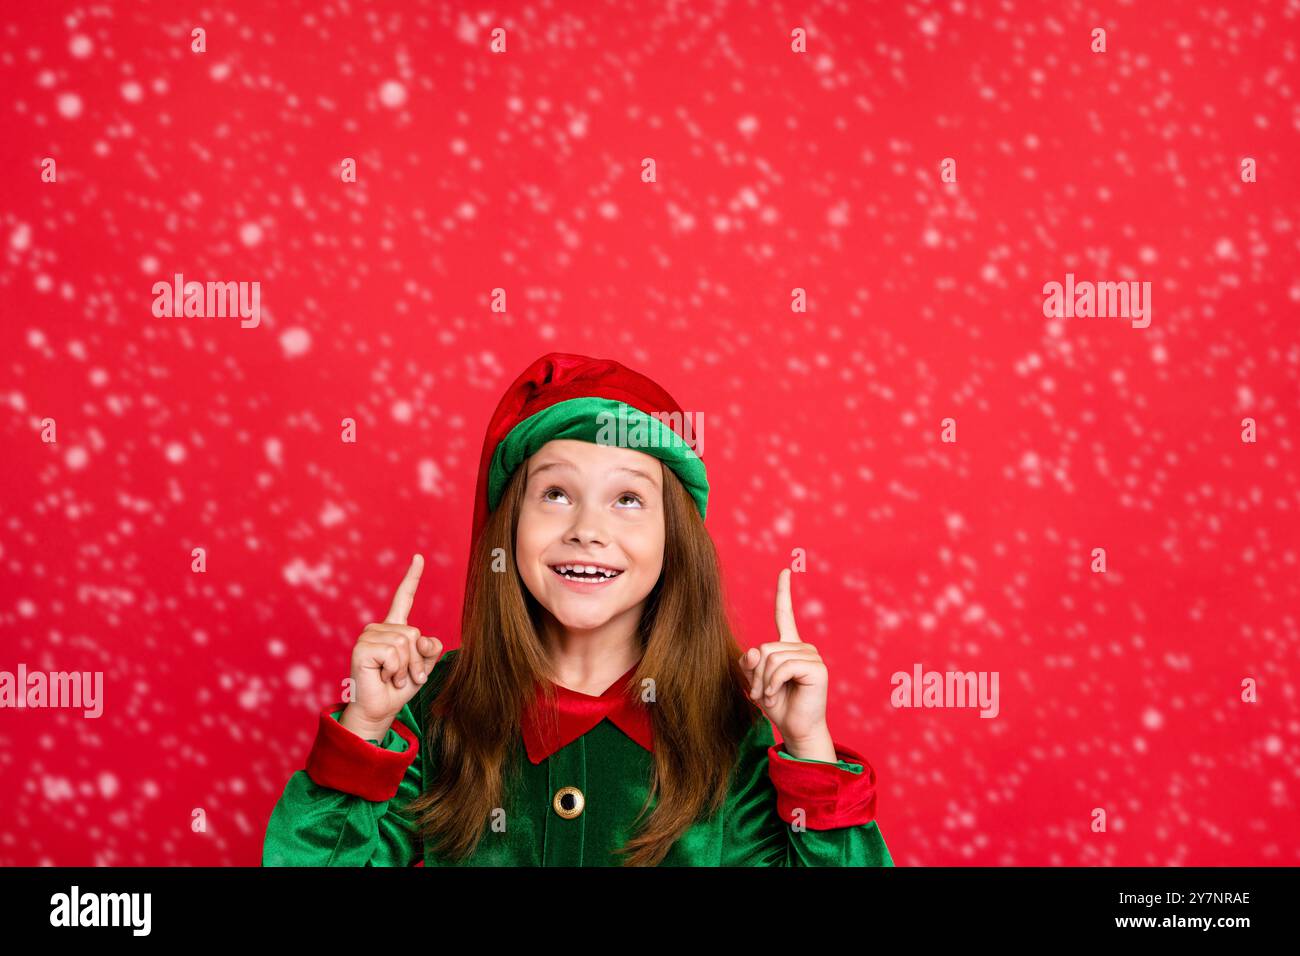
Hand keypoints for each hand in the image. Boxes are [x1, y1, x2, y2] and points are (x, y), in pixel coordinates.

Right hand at [341, 554, 443, 737]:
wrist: (380, 709)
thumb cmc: (399, 688)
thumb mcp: (423, 667)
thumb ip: (429, 649)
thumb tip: (426, 639)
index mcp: (395, 628)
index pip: (403, 598)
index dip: (412, 577)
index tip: (419, 556)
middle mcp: (379, 628)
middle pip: (414, 633)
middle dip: (417, 661)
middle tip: (404, 676)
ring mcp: (368, 636)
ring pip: (405, 643)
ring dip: (406, 668)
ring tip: (393, 678)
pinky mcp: (362, 648)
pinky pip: (393, 653)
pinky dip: (395, 670)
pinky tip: (383, 677)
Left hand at [738, 568, 833, 758]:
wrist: (796, 730)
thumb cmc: (778, 706)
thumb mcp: (756, 682)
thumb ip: (750, 664)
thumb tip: (754, 651)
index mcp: (789, 646)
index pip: (784, 614)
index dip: (784, 592)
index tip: (785, 570)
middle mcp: (803, 647)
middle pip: (764, 647)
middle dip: (756, 674)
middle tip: (760, 694)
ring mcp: (812, 656)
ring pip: (771, 657)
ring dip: (764, 682)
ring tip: (769, 697)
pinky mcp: (816, 668)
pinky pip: (782, 667)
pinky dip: (773, 684)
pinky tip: (778, 695)